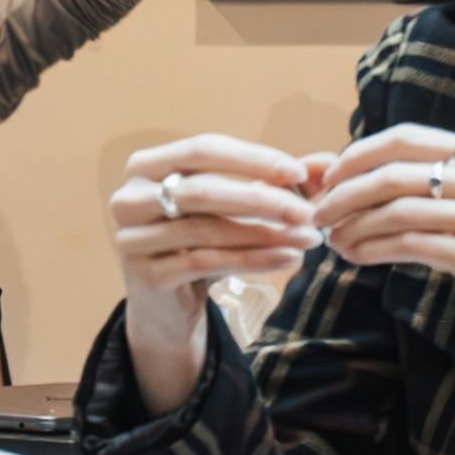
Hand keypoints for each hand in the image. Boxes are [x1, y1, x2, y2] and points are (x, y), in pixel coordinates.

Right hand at [108, 136, 318, 414]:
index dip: (252, 159)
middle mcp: (128, 198)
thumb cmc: (202, 242)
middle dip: (262, 199)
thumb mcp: (236, 208)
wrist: (167, 304)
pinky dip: (252, 260)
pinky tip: (288, 258)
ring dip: (264, 234)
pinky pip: (206, 262)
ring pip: (206, 230)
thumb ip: (276, 182)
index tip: (298, 173)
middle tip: (309, 212)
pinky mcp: (144, 275)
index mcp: (146, 166)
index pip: (202, 150)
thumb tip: (326, 163)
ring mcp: (130, 238)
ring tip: (308, 239)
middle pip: (202, 190)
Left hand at [302, 120, 454, 397]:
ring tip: (333, 241)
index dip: (355, 156)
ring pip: (400, 208)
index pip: (406, 139)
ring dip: (353, 225)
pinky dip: (375, 250)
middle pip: (395, 171)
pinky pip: (416, 246)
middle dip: (342, 192)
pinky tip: (355, 258)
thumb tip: (357, 175)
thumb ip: (435, 189)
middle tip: (316, 214)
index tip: (325, 181)